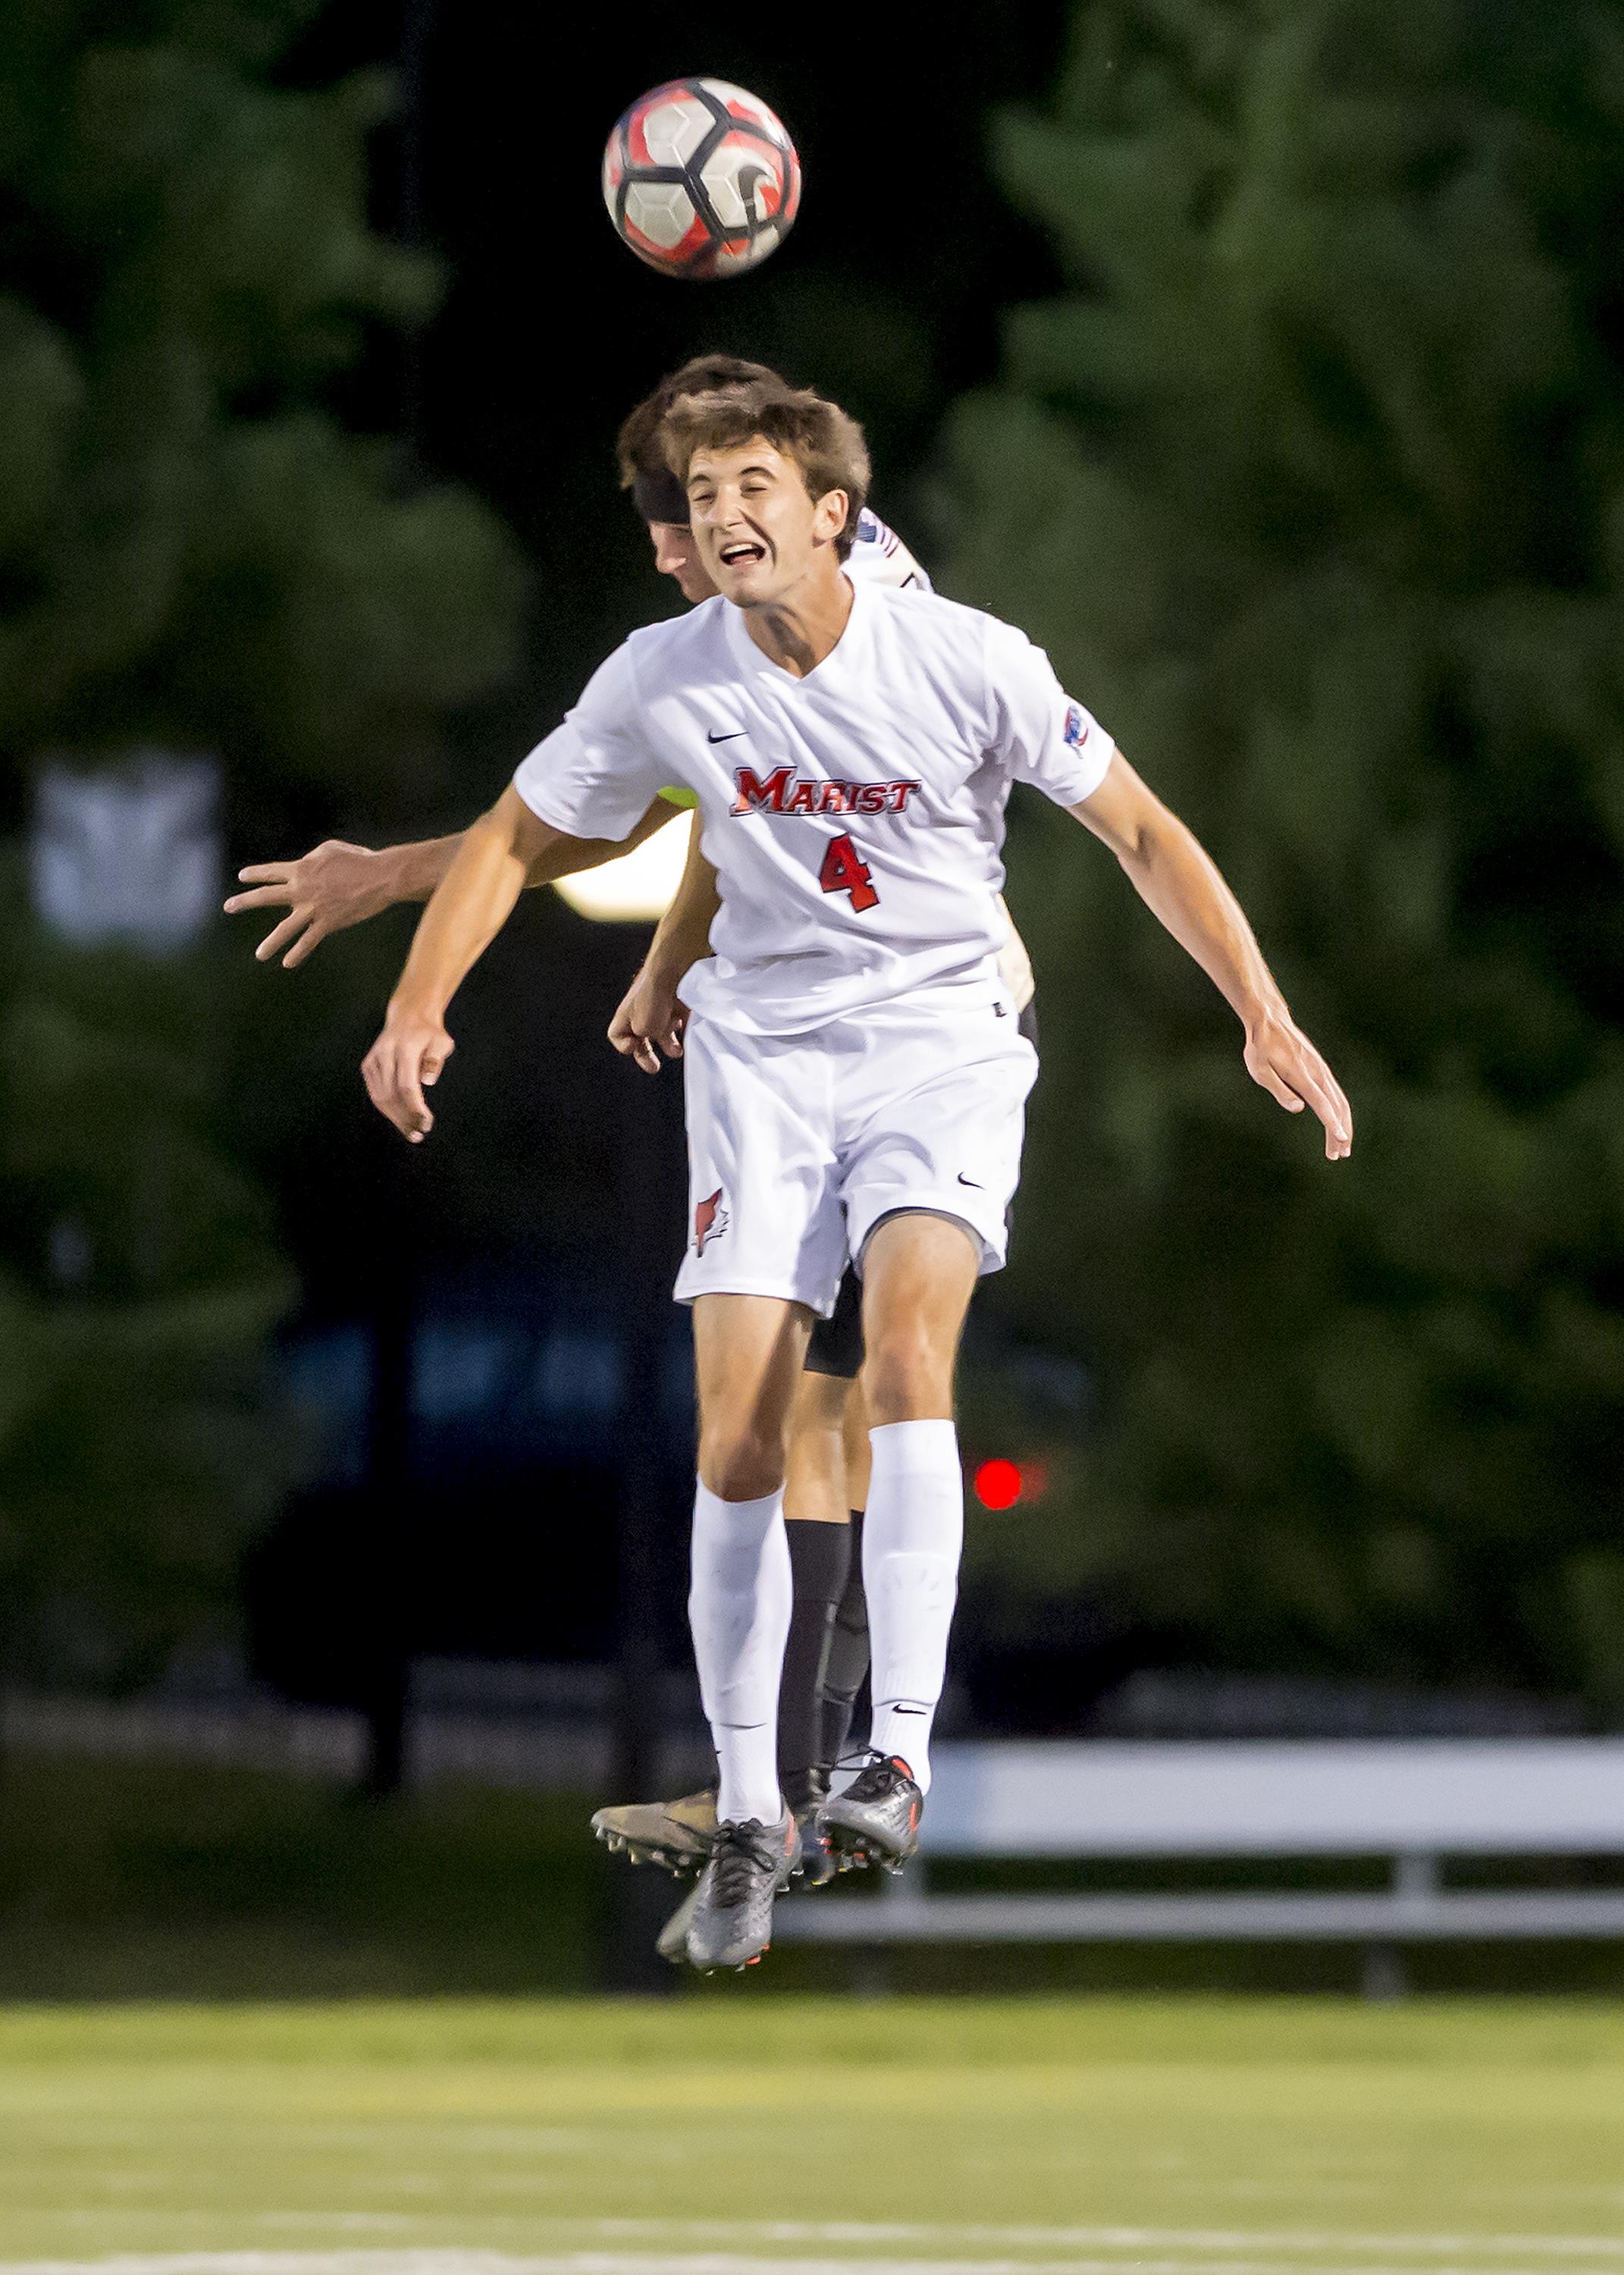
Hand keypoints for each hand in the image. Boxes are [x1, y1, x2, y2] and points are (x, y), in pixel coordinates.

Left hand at [224, 841, 395, 966]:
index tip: (242, 877)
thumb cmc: (359, 859)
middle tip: (228, 906)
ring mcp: (312, 908)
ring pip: (286, 929)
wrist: (379, 877)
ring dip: (271, 943)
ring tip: (260, 955)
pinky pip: (309, 941)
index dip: (256, 874)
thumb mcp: (331, 850)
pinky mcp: (327, 923)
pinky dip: (298, 952)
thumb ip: (313, 858)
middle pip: (266, 896)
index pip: (271, 872)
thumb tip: (307, 866)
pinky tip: (287, 963)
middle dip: (245, 901)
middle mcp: (301, 889)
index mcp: (301, 869)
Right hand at [361, 1008, 453, 1141]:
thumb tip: (429, 1081)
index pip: (406, 1086)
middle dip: (405, 1119)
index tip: (427, 1123)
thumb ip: (436, 1059)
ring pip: (380, 1097)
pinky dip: (385, 1109)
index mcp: (405, 1048)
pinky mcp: (367, 1065)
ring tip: (410, 1132)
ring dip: (395, 1118)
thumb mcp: (442, 1041)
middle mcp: (385, 1054)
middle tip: (419, 1134)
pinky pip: (374, 1092)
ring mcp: (374, 1059)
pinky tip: (399, 1119)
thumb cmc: (430, 1033)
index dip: (415, 1108)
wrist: (409, 1016)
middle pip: (391, 1095)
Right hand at [609, 962, 686, 1075]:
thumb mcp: (644, 1024)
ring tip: (677, 1052)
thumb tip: (652, 1035)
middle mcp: (643, 1009)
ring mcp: (663, 1004)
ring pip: (663, 1029)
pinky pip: (682, 1019)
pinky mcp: (682, 999)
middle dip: (647, 1052)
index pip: (617, 1035)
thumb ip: (644, 1037)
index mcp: (628, 1013)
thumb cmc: (656, 991)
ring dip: (669, 1044)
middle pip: (641, 1035)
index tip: (635, 1047)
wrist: (678, 963)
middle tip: (654, 1067)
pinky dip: (685, 1030)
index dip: (623, 1046)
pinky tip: (690, 1036)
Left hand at [1243, 1006, 1352, 1160]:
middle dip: (1341, 1133)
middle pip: (1337, 1107)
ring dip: (1343, 1124)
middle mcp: (1317, 1073)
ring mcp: (1321, 1070)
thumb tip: (1299, 1109)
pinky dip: (1339, 1111)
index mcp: (1303, 1076)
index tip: (1340, 1142)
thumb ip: (1280, 1090)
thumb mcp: (1260, 1070)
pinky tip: (1337, 1123)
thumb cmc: (1260, 1048)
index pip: (1323, 1105)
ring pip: (1340, 1101)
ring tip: (1341, 1146)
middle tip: (1339, 1155)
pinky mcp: (1321, 1069)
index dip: (1332, 1125)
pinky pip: (1335, 1093)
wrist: (1269, 1021)